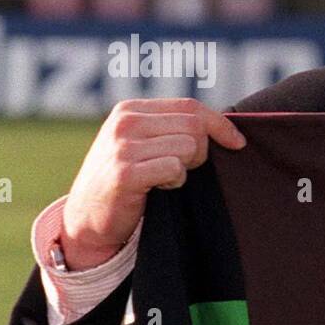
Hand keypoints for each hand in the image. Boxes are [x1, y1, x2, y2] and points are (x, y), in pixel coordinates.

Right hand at [59, 99, 245, 269]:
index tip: (238, 142)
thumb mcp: (143, 144)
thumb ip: (172, 129)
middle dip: (201, 150)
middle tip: (186, 168)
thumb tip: (224, 127)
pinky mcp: (125, 172)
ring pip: (188, 146)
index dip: (220, 124)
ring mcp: (122, 146)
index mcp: (130, 110)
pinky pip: (175, 168)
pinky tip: (157, 188)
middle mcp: (125, 122)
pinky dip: (175, 181)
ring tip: (164, 178)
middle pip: (194, 125)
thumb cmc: (126, 180)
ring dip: (185, 168)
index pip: (190, 106)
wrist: (87, 218)